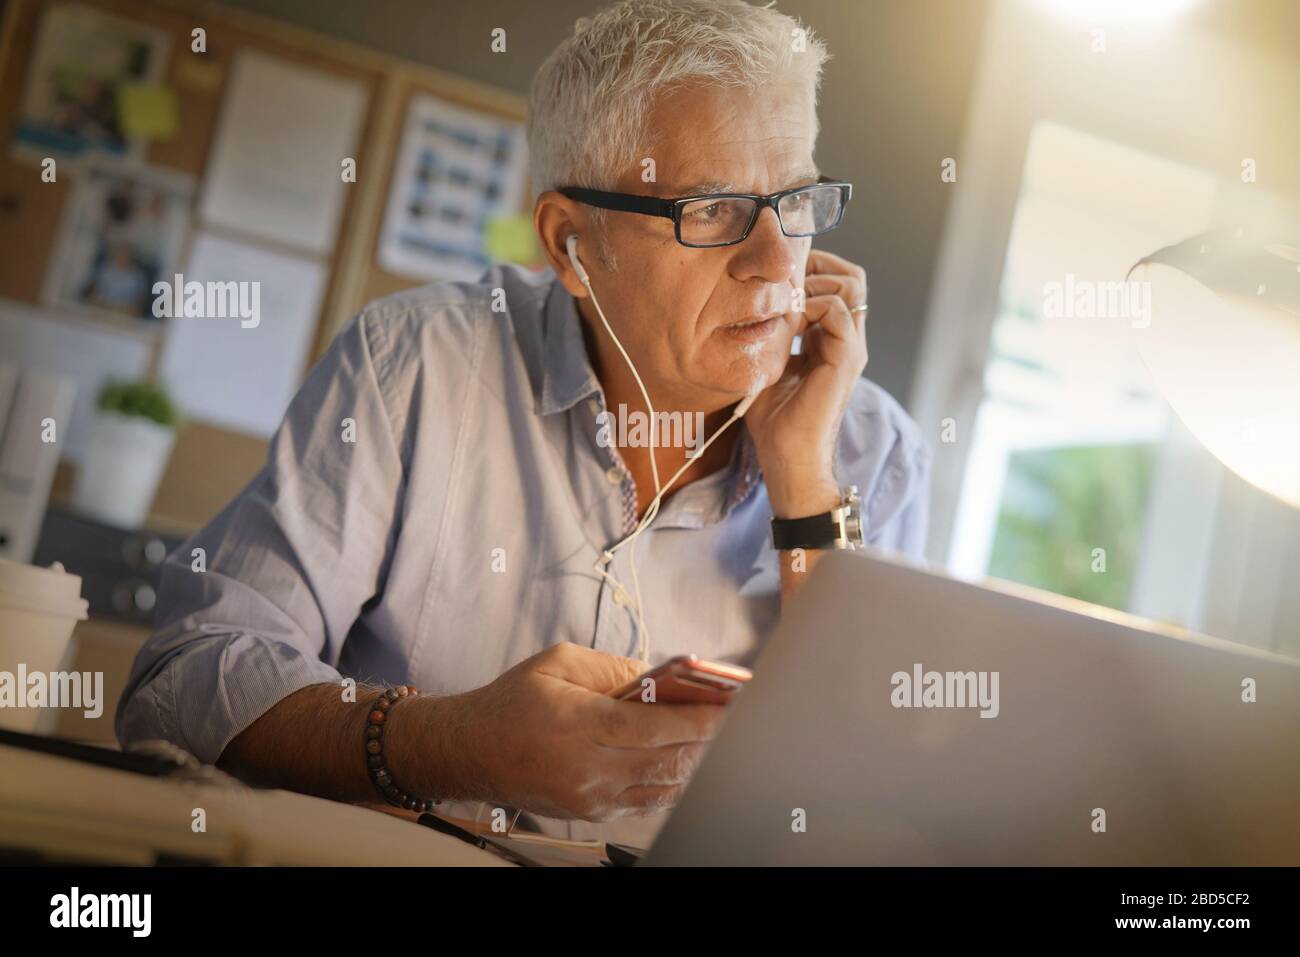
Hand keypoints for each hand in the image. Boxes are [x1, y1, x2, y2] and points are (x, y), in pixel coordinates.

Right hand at [401, 643, 723, 821]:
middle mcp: (590, 767)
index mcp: (582, 724)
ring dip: (694, 761)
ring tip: (714, 738)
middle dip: (707, 738)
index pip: (658, 725)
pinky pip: (645, 802)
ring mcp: (592, 797)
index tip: (730, 704)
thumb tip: (658, 677)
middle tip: (732, 717)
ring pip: (663, 786)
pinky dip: (670, 782)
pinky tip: (683, 762)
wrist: (470, 750)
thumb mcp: (558, 662)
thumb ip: (612, 668)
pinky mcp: (590, 813)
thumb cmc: (513, 701)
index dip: (701, 717)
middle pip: (669, 759)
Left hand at [743, 249, 868, 517]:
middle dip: (817, 266)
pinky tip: (785, 322)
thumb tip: (758, 300)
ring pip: (850, 285)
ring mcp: (851, 348)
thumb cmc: (775, 419)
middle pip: (852, 277)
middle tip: (783, 279)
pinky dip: (809, 306)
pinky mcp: (847, 358)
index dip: (811, 269)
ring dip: (812, 284)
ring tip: (783, 302)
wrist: (787, 457)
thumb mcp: (767, 363)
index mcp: (831, 340)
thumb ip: (770, 331)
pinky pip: (837, 310)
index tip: (778, 276)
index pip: (837, 283)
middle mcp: (847, 340)